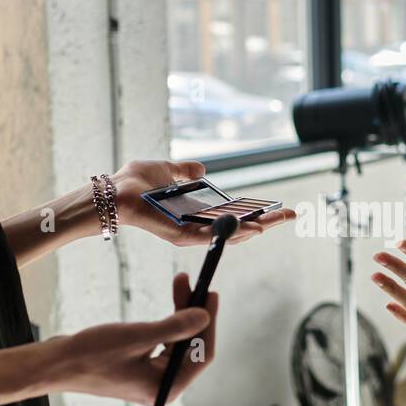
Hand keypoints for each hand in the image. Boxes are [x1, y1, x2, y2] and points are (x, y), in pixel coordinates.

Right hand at [50, 272, 218, 405]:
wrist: (54, 364)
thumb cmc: (92, 354)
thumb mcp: (139, 337)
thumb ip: (176, 327)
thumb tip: (205, 316)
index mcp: (166, 387)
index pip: (201, 355)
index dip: (210, 323)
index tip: (210, 293)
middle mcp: (161, 386)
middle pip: (191, 347)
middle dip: (194, 313)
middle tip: (194, 283)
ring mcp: (150, 378)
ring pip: (177, 342)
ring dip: (180, 313)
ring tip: (180, 282)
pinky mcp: (138, 368)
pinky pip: (162, 343)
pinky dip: (166, 322)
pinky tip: (169, 303)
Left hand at [114, 159, 295, 246]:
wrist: (113, 192)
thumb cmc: (133, 183)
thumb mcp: (165, 170)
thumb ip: (184, 170)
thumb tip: (201, 168)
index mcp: (195, 213)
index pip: (232, 214)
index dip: (256, 211)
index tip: (278, 208)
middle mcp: (196, 227)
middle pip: (238, 227)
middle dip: (266, 222)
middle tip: (291, 215)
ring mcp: (190, 234)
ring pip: (230, 234)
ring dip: (256, 229)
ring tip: (277, 222)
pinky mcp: (182, 236)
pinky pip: (213, 236)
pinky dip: (235, 233)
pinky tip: (254, 228)